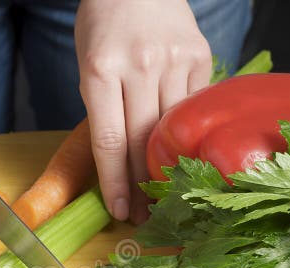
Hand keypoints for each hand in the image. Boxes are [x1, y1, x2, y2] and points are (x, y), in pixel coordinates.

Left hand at [75, 0, 211, 223]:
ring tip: (164, 196)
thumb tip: (120, 167)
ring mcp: (174, 59)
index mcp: (101, 69)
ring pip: (175, 129)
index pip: (111, 141)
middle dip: (142, 185)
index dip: (116, 183)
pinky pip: (194, 106)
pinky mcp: (200, 56)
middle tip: (144, 216)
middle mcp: (140, 65)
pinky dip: (187, 132)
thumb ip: (103, 110)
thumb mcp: (89, 65)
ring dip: (169, 168)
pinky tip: (185, 153)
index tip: (119, 212)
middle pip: (144, 142)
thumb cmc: (104, 28)